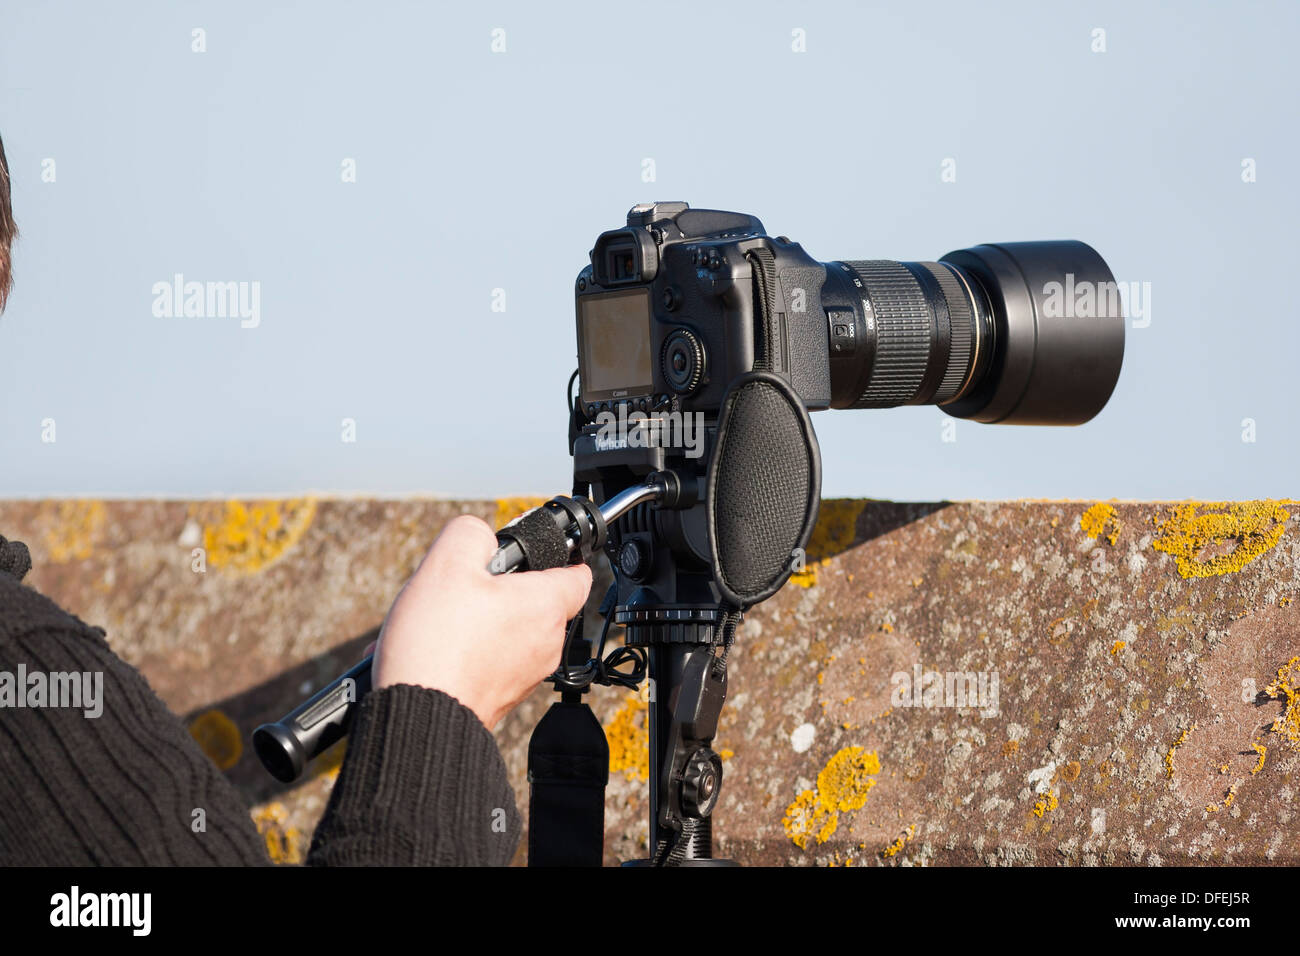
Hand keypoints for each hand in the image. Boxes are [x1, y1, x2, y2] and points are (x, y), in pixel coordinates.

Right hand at [372, 514, 592, 729]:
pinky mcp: (502, 696)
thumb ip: (471, 534)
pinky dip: (469, 649)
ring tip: (441, 620)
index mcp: (546, 606)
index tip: (535, 551)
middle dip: (502, 588)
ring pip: (510, 630)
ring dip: (480, 619)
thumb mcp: (447, 562)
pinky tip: (433, 647)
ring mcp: (526, 674)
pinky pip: (492, 660)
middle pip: (536, 600)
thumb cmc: (437, 645)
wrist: (418, 716)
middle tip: (466, 585)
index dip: (559, 555)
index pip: (579, 573)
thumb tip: (480, 538)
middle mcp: (546, 643)